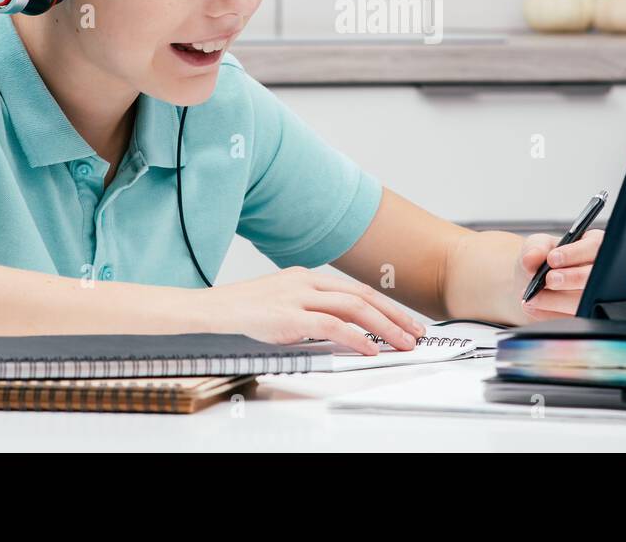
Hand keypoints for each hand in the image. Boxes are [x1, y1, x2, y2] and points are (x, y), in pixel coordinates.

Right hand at [203, 266, 425, 355]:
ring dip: (384, 326)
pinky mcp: (289, 315)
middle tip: (415, 332)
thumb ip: (309, 315)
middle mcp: (306, 281)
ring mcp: (298, 296)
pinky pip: (332, 325)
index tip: (403, 320)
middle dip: (394, 315)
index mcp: (306, 277)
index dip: (384, 305)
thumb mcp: (281, 306)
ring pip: (354, 307)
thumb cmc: (242, 312)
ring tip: (402, 342)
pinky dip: (356, 337)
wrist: (210, 310)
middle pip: (362, 295)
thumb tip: (341, 332)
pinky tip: (370, 349)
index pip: (355, 289)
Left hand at [514, 228, 604, 320]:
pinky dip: (550, 314)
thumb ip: (535, 248)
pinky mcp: (586, 315)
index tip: (552, 259)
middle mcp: (599, 271)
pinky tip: (534, 308)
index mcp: (593, 246)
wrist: (536, 283)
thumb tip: (531, 257)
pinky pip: (572, 318)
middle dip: (572, 278)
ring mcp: (596, 296)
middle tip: (549, 280)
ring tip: (533, 298)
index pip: (594, 246)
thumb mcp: (538, 245)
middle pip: (596, 276)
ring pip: (584, 301)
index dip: (574, 253)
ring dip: (556, 301)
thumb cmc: (544, 258)